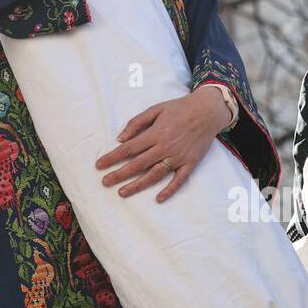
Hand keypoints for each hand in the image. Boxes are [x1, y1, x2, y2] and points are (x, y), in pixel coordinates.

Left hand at [94, 88, 231, 202]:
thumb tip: (120, 138)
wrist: (207, 111)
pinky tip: (158, 199)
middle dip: (119, 174)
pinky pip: (179, 180)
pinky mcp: (190, 163)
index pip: (128, 149)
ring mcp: (178, 157)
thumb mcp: (155, 109)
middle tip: (105, 182)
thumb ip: (136, 123)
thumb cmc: (179, 108)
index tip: (99, 165)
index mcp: (155, 133)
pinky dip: (169, 190)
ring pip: (154, 175)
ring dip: (137, 185)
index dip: (112, 157)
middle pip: (138, 164)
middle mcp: (165, 147)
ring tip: (122, 192)